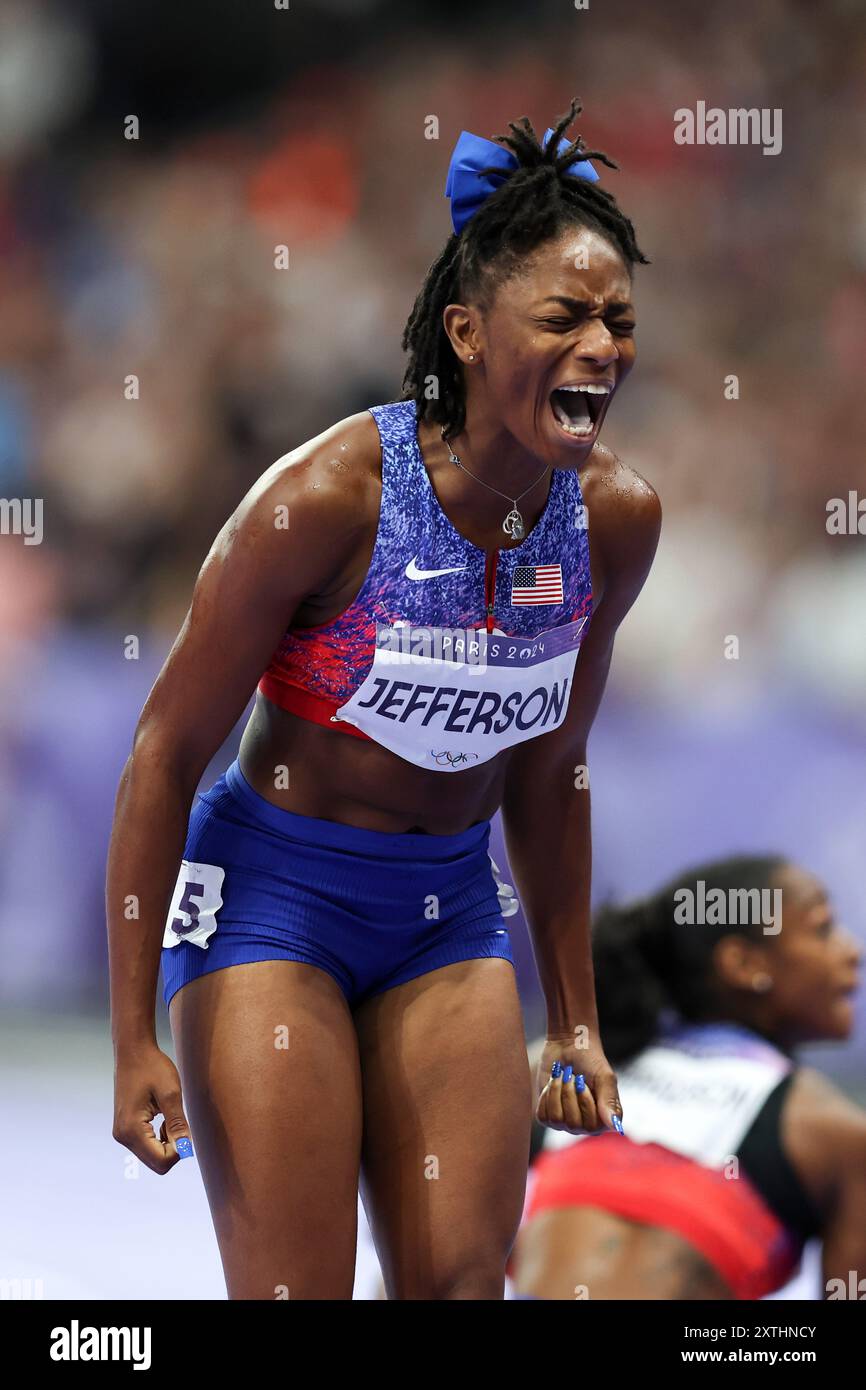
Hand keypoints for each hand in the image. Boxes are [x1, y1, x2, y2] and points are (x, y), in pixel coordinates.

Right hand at [112, 1041, 194, 1173]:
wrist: (133, 1051)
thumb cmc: (152, 1067)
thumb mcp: (171, 1094)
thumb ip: (178, 1124)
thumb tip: (186, 1148)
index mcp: (132, 1130)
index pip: (161, 1161)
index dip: (179, 1151)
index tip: (185, 1130)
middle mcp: (123, 1136)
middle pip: (155, 1162)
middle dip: (173, 1148)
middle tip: (179, 1123)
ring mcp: (122, 1133)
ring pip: (151, 1155)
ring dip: (167, 1142)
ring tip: (170, 1116)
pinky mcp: (125, 1128)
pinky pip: (146, 1145)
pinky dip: (159, 1138)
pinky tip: (163, 1117)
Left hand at [535, 1034, 622, 1135]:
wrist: (568, 1045)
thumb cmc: (590, 1060)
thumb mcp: (604, 1077)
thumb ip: (610, 1101)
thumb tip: (615, 1126)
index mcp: (602, 1119)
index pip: (591, 1127)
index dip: (584, 1103)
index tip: (583, 1082)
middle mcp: (584, 1125)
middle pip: (573, 1124)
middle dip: (570, 1094)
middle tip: (572, 1076)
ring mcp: (564, 1121)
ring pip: (556, 1119)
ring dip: (557, 1092)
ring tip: (562, 1077)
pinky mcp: (547, 1114)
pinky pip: (542, 1115)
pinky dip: (546, 1095)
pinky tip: (553, 1083)